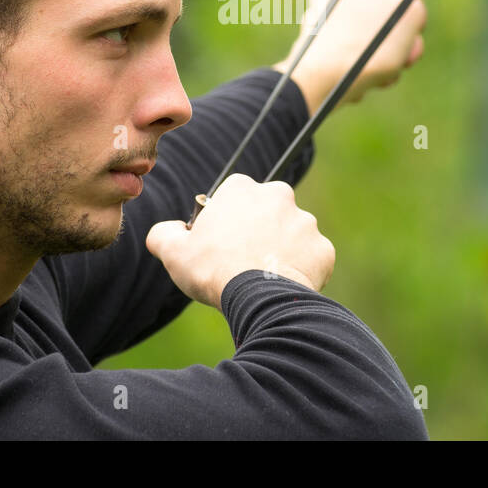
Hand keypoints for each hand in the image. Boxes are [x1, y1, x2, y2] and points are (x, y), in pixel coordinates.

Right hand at [145, 174, 334, 307]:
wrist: (260, 299)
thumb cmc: (213, 270)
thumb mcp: (172, 251)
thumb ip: (164, 233)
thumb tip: (166, 230)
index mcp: (242, 188)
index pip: (232, 196)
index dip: (224, 220)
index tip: (218, 244)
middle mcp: (278, 195)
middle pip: (265, 211)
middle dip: (256, 230)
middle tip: (241, 260)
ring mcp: (305, 222)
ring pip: (290, 234)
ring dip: (279, 250)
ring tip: (263, 278)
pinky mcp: (323, 249)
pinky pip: (310, 258)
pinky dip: (300, 271)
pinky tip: (283, 286)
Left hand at [272, 0, 432, 114]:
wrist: (320, 83)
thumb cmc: (368, 44)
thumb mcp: (406, 8)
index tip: (417, 18)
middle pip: (384, 3)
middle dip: (400, 32)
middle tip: (407, 53)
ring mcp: (323, 10)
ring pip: (369, 29)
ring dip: (384, 52)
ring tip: (384, 71)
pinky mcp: (315, 37)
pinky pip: (350, 45)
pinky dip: (359, 60)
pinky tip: (362, 77)